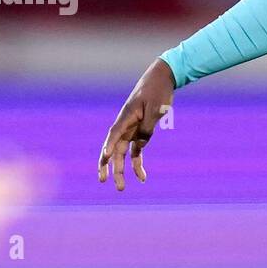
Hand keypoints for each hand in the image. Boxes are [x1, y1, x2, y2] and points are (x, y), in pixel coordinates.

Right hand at [98, 58, 175, 190]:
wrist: (162, 79)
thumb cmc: (157, 92)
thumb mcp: (155, 109)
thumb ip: (147, 128)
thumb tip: (139, 146)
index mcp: (126, 116)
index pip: (114, 134)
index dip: (108, 145)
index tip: (104, 157)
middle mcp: (125, 125)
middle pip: (114, 148)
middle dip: (110, 166)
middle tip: (106, 182)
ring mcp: (132, 129)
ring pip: (122, 153)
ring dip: (121, 169)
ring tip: (121, 187)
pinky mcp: (140, 131)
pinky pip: (136, 150)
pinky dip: (138, 162)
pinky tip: (142, 177)